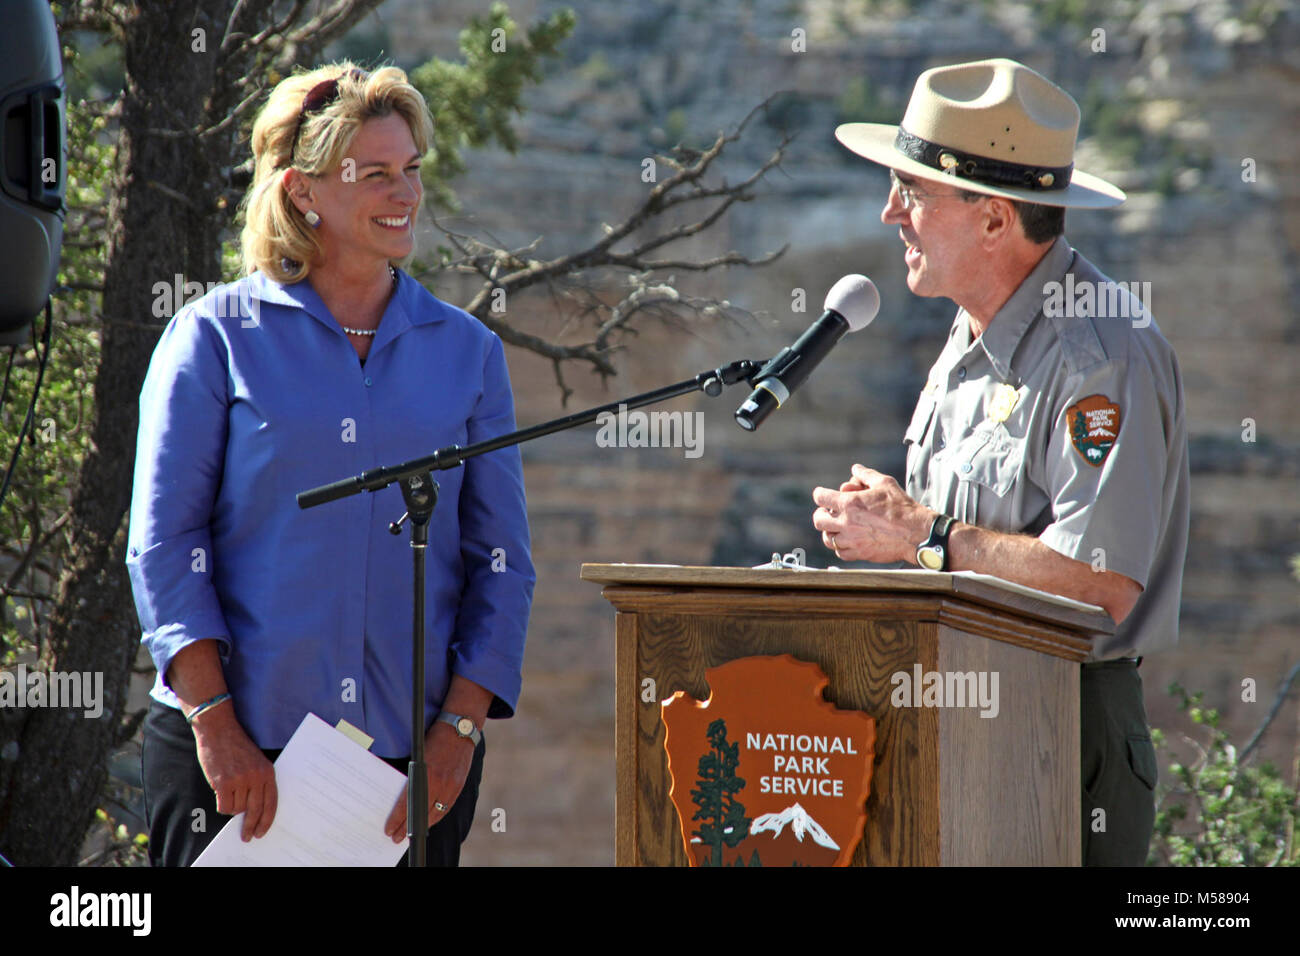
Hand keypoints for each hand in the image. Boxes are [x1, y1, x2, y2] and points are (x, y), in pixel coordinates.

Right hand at [191, 704, 277, 840]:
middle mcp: (256, 777)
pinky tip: (221, 793)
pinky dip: (222, 804)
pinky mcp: (223, 783)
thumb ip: (258, 782)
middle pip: (255, 810)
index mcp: (268, 772)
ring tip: (228, 791)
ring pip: (237, 809)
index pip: (271, 803)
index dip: (267, 820)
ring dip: (232, 806)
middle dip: (251, 826)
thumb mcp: (256, 761)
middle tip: (247, 837)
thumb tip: (254, 810)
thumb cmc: (237, 746)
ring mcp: (240, 780)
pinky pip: (224, 806)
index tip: (262, 832)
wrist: (219, 730)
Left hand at [384, 719, 475, 842]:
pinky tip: (427, 821)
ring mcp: (452, 786)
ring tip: (411, 834)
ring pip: (435, 814)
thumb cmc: (436, 736)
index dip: (397, 819)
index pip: (408, 804)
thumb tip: (403, 796)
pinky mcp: (459, 786)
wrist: (461, 729)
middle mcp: (440, 782)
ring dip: (421, 826)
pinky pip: (446, 808)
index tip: (389, 829)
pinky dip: (435, 817)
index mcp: (426, 772)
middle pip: (420, 814)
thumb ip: (413, 775)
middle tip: (396, 838)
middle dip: (407, 828)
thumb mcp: (419, 754)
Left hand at [812, 464, 933, 563]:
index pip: (820, 497)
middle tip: (829, 513)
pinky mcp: (859, 554)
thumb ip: (866, 475)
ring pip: (828, 539)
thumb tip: (855, 469)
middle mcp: (846, 523)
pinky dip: (841, 547)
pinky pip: (840, 553)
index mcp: (850, 503)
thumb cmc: (902, 508)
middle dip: (821, 514)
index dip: (820, 494)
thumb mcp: (885, 483)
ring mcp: (852, 540)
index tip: (823, 495)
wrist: (916, 533)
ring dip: (830, 532)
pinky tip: (848, 541)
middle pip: (818, 520)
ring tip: (837, 528)